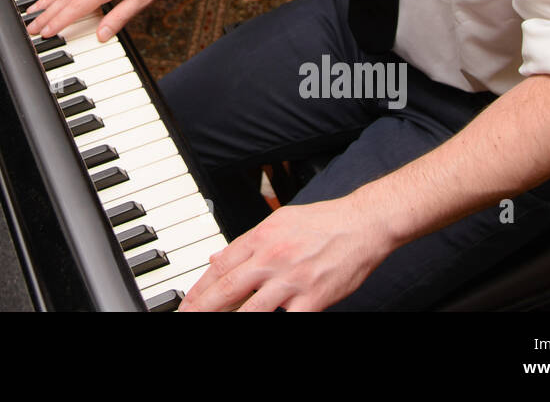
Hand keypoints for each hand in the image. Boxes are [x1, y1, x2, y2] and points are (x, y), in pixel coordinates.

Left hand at [179, 197, 392, 311]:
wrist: (362, 224)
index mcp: (261, 237)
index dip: (200, 287)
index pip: (221, 266)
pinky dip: (276, 325)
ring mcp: (292, 280)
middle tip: (187, 316)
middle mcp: (272, 258)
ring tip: (212, 325)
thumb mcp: (278, 221)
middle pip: (229, 288)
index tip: (187, 302)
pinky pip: (288, 321)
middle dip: (203, 307)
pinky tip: (261, 327)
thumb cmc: (323, 222)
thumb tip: (217, 259)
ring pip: (251, 309)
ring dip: (230, 320)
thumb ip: (246, 242)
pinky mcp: (313, 299)